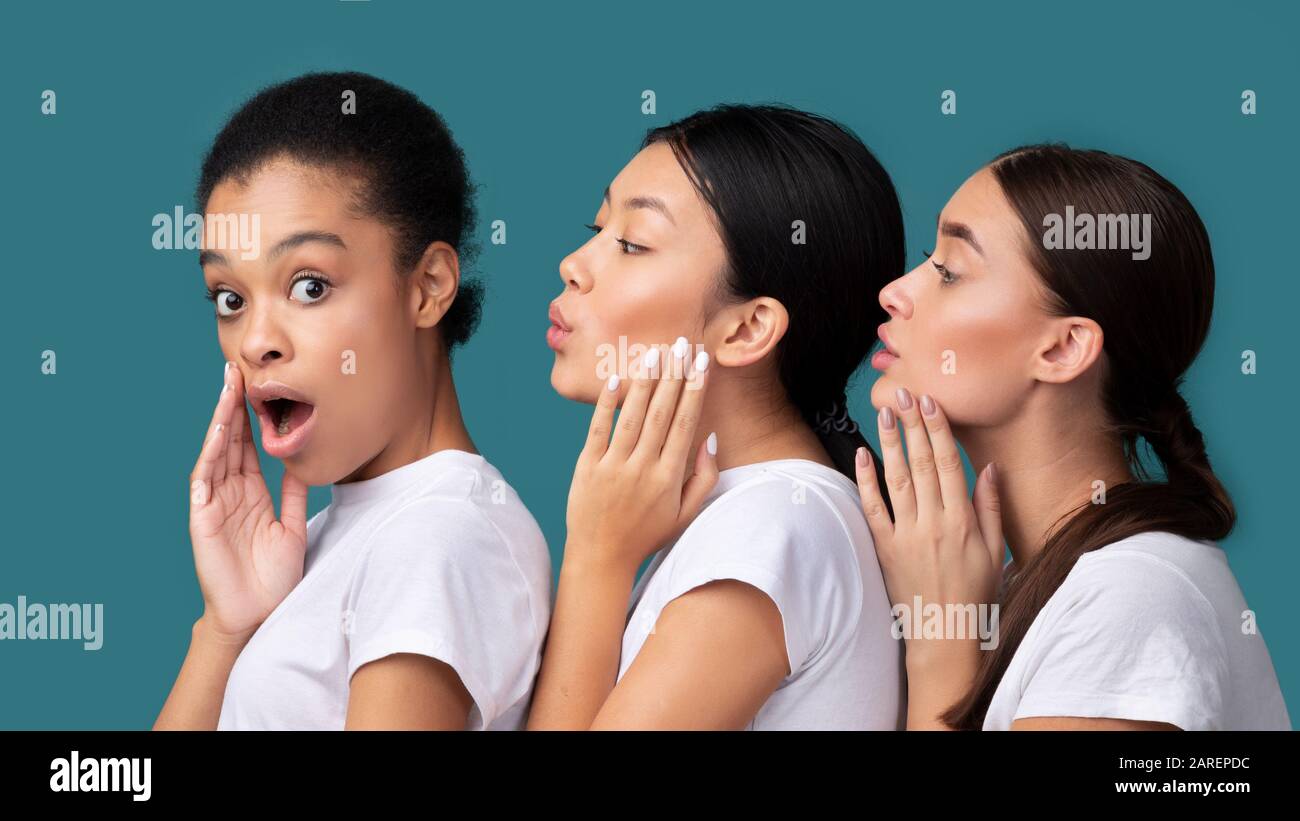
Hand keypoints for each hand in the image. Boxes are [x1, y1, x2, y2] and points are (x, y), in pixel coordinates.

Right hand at [188, 362, 309, 641]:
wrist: (258, 613)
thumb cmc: (274, 576)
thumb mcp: (292, 525)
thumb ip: (293, 492)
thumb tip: (302, 459)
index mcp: (252, 491)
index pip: (248, 444)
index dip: (250, 414)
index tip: (256, 384)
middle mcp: (230, 492)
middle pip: (230, 440)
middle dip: (231, 406)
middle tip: (236, 371)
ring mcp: (214, 503)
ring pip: (216, 453)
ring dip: (220, 421)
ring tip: (227, 390)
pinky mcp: (203, 518)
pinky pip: (205, 480)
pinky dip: (211, 455)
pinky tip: (219, 433)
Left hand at [564, 338, 718, 575]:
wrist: (601, 557)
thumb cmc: (646, 534)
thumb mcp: (685, 513)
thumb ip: (704, 477)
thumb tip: (710, 438)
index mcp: (669, 477)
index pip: (685, 424)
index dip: (694, 390)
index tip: (701, 363)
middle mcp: (643, 468)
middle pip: (662, 413)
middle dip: (673, 375)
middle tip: (681, 344)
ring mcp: (613, 466)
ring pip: (633, 416)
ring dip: (645, 381)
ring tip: (655, 353)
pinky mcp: (587, 466)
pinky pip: (598, 429)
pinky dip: (607, 403)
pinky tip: (618, 379)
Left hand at [852, 387, 1002, 664]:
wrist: (945, 634)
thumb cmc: (975, 593)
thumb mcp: (994, 550)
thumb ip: (989, 507)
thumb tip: (989, 467)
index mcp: (962, 521)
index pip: (947, 465)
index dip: (937, 431)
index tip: (930, 403)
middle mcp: (933, 523)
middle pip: (920, 465)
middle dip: (912, 426)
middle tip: (903, 394)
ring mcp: (906, 535)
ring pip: (896, 480)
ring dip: (890, 443)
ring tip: (885, 413)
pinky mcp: (885, 548)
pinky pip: (873, 509)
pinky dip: (865, 481)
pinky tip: (862, 455)